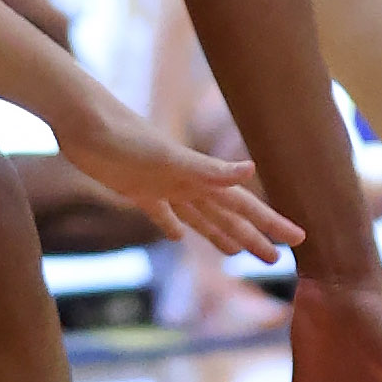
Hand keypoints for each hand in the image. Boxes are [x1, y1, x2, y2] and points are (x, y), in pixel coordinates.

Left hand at [50, 96, 300, 262]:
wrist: (82, 119)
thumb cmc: (123, 134)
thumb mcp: (167, 157)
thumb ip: (208, 169)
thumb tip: (251, 170)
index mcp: (197, 177)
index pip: (242, 204)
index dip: (270, 222)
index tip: (298, 239)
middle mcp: (185, 182)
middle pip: (225, 215)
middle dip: (251, 237)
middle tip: (274, 261)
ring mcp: (161, 186)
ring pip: (198, 216)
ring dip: (217, 234)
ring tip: (235, 254)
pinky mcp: (134, 189)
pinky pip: (160, 213)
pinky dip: (171, 225)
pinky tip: (178, 236)